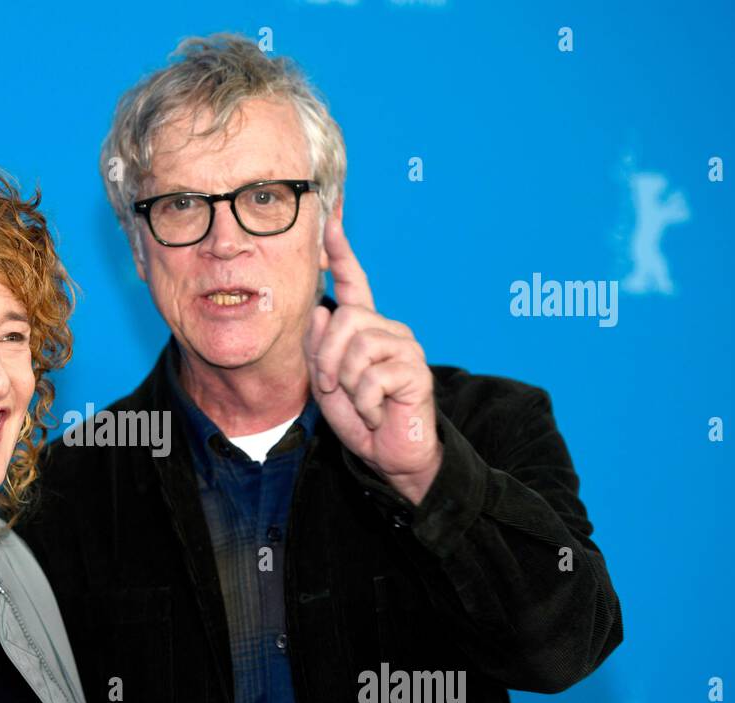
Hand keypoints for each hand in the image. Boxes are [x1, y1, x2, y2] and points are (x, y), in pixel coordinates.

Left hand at [303, 213, 440, 504]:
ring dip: (348, 384)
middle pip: (344, 319)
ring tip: (362, 402)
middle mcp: (388, 329)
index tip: (331, 216)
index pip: (354, 282)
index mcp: (365, 329)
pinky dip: (366, 403)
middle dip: (327, 359)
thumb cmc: (360, 417)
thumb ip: (319, 348)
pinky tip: (379, 412)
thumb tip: (321, 312)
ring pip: (357, 347)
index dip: (342, 250)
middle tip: (334, 388)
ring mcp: (405, 347)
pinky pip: (372, 377)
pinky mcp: (415, 370)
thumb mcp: (327, 381)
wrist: (389, 454)